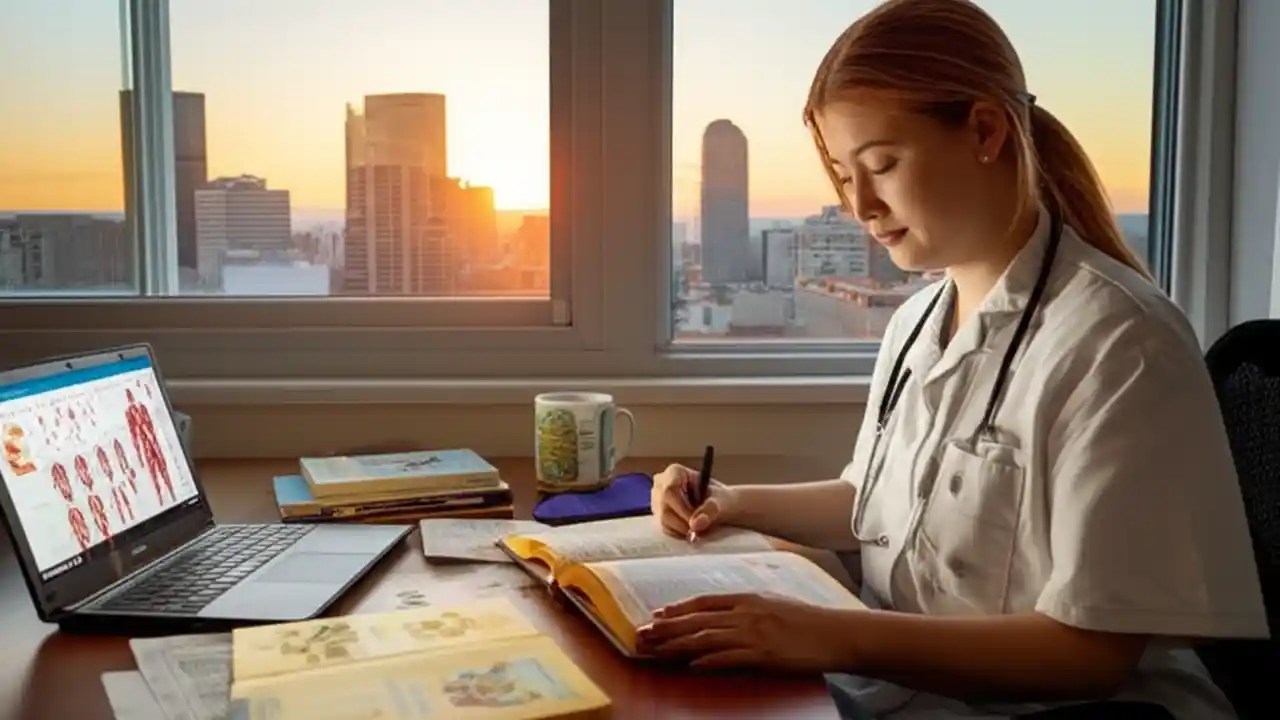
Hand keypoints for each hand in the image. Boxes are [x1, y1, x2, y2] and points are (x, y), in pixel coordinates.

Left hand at [635, 593, 856, 670]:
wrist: (835, 633)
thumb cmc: (806, 620)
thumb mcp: (772, 604)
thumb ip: (746, 608)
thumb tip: (722, 616)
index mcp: (747, 598)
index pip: (704, 602)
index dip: (677, 609)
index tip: (657, 615)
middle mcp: (745, 613)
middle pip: (697, 620)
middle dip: (666, 628)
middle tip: (642, 634)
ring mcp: (753, 634)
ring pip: (705, 638)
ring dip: (676, 645)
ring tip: (655, 650)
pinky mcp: (762, 655)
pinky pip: (728, 658)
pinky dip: (706, 661)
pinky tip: (689, 665)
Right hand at [651, 463, 738, 538]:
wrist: (720, 506)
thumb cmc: (720, 498)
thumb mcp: (721, 501)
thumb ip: (710, 509)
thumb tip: (695, 524)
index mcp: (675, 472)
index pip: (670, 491)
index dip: (683, 509)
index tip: (698, 521)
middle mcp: (661, 484)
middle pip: (664, 507)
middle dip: (684, 522)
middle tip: (700, 529)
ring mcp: (656, 499)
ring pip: (664, 520)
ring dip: (683, 529)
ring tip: (699, 528)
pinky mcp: (658, 514)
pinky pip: (665, 528)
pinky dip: (679, 533)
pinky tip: (692, 529)